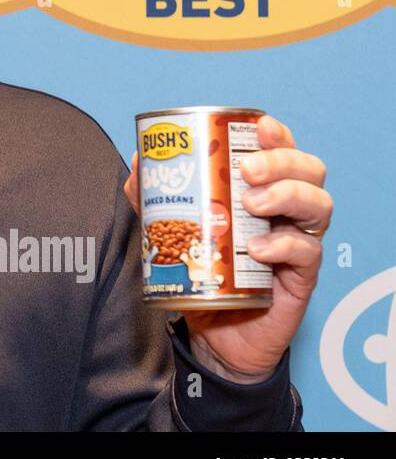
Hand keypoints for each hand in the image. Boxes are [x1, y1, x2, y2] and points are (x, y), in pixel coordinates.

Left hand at [123, 114, 330, 382]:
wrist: (212, 331)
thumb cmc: (202, 269)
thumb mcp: (172, 227)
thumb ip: (153, 196)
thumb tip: (139, 160)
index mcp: (264, 188)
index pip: (284, 151)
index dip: (277, 135)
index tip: (260, 127)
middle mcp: (288, 210)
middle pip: (309, 171)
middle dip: (281, 162)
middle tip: (246, 170)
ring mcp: (298, 242)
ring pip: (319, 205)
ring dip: (287, 195)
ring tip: (251, 203)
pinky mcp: (301, 277)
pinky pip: (307, 252)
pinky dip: (284, 244)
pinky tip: (258, 248)